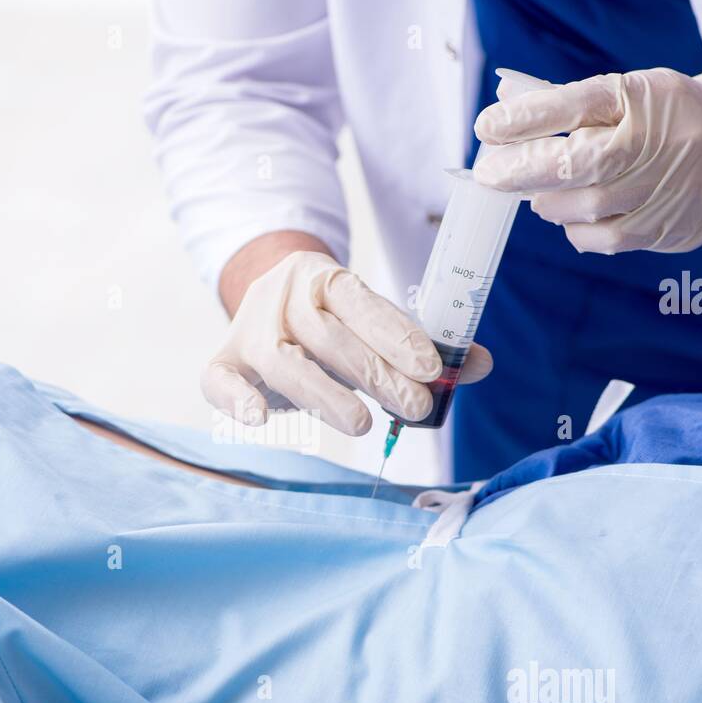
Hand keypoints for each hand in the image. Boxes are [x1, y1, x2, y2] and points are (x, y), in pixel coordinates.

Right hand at [204, 250, 492, 434]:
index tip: (431, 368)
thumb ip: (422, 347)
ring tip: (364, 424)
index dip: (395, 334)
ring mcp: (248, 329)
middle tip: (415, 407)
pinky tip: (262, 419)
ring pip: (282, 360)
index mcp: (324, 278)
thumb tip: (482, 365)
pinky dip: (237, 400)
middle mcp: (282, 297)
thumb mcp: (374, 325)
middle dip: (375, 373)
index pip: (360, 302)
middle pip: (326, 334)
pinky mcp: (223, 361)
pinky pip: (219, 378)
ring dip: (324, 394)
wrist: (264, 303)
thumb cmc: (331, 326)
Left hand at [473, 68, 701, 253]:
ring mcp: (671, 189)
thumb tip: (502, 122)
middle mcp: (661, 143)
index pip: (578, 104)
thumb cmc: (663, 117)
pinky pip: (608, 239)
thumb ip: (568, 106)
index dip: (528, 119)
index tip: (486, 128)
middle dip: (524, 172)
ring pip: (589, 209)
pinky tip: (575, 216)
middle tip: (492, 174)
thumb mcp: (624, 94)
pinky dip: (579, 231)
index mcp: (644, 99)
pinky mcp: (672, 227)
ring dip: (551, 204)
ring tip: (541, 195)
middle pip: (579, 164)